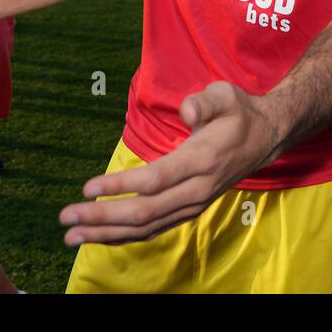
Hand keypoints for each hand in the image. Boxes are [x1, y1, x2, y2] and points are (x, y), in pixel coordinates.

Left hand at [58, 81, 280, 245]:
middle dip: (102, 216)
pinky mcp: (189, 211)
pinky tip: (99, 237)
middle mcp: (198, 189)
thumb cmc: (238, 112)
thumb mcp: (226, 94)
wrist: (265, 138)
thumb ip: (205, 101)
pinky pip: (154, 230)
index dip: (120, 186)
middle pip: (145, 211)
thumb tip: (187, 112)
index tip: (87, 188)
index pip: (155, 180)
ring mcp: (194, 205)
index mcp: (202, 160)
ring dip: (107, 233)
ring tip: (71, 235)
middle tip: (66, 217)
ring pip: (147, 227)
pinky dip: (124, 236)